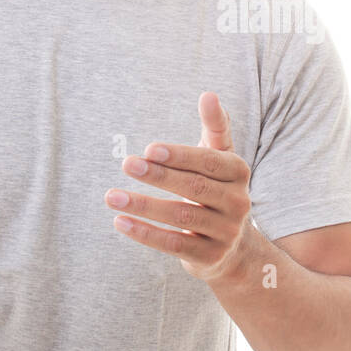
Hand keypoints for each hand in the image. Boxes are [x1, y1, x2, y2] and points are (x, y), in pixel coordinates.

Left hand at [105, 92, 253, 282]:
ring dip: (143, 205)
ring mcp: (226, 232)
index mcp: (239, 173)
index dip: (180, 155)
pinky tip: (120, 221)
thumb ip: (214, 126)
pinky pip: (174, 244)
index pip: (209, 161)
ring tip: (111, 195)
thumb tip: (208, 94)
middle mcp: (239, 203)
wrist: (233, 246)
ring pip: (181, 216)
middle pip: (195, 187)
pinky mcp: (209, 257)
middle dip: (159, 176)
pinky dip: (145, 233)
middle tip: (127, 163)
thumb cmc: (216, 189)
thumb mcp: (220, 157)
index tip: (149, 148)